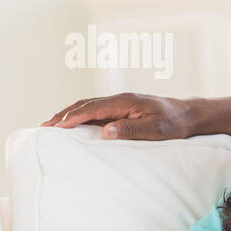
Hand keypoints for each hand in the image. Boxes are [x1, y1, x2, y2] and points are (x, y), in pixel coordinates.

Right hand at [40, 92, 192, 140]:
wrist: (188, 115)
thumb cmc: (174, 123)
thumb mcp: (155, 130)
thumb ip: (131, 130)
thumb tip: (106, 131)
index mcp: (123, 102)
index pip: (91, 108)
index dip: (71, 117)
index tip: (55, 127)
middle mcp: (118, 100)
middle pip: (83, 104)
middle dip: (62, 115)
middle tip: (43, 127)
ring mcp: (119, 103)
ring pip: (87, 106)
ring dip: (68, 115)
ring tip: (51, 125)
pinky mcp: (122, 109)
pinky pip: (96, 111)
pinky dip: (80, 116)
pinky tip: (73, 125)